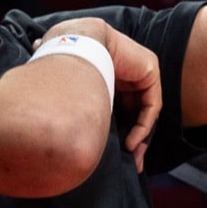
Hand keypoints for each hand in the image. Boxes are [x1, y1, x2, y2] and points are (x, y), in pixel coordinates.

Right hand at [40, 19, 162, 170]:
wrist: (76, 46)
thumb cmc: (64, 68)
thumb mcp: (74, 96)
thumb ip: (78, 110)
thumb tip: (56, 132)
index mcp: (104, 73)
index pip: (116, 106)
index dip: (114, 131)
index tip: (111, 153)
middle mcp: (121, 71)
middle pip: (132, 110)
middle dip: (132, 138)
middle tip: (130, 162)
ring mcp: (137, 69)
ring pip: (143, 110)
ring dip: (138, 136)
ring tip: (130, 156)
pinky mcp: (149, 69)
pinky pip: (151, 104)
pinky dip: (143, 126)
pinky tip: (130, 142)